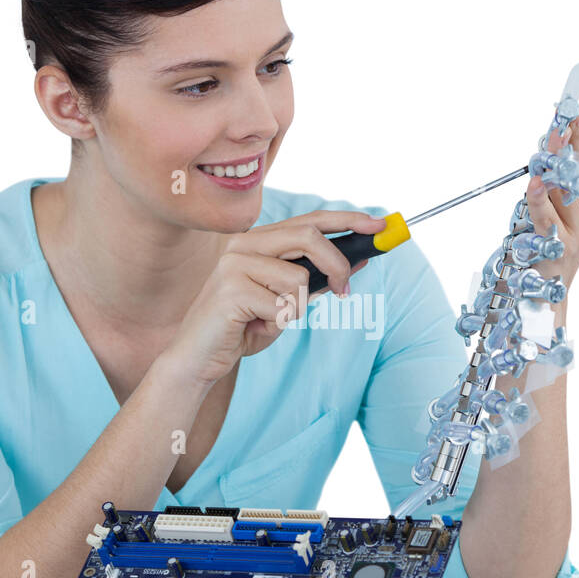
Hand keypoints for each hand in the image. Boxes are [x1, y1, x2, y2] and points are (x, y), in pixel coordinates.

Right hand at [160, 211, 386, 386]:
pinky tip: (253, 328)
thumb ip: (316, 280)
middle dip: (337, 263)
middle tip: (345, 290)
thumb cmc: (244, 329)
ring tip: (269, 319)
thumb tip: (359, 259)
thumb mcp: (287, 302)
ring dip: (296, 308)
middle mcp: (244, 244)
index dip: (346, 219)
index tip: (379, 224)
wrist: (199, 358)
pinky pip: (282, 306)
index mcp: (258, 241)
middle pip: (308, 236)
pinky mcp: (231, 290)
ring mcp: (235, 264)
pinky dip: (278, 324)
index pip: (309, 220)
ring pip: (298, 278)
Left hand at [525, 108, 578, 298]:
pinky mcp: (558, 245)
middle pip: (576, 173)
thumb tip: (548, 150)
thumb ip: (554, 187)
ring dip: (550, 168)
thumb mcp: (556, 214)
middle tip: (560, 122)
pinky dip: (537, 198)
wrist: (546, 296)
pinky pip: (545, 216)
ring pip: (560, 192)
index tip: (574, 112)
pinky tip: (534, 183)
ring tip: (547, 146)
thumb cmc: (548, 248)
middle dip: (566, 145)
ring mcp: (577, 232)